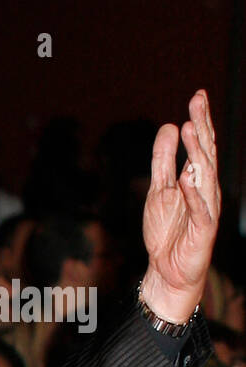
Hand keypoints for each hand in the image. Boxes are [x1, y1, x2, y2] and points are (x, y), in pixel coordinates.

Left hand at [140, 90, 220, 322]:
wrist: (167, 270)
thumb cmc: (167, 231)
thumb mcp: (159, 190)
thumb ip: (163, 161)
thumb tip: (169, 126)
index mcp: (197, 179)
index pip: (200, 145)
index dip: (200, 121)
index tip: (198, 95)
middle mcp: (206, 190)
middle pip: (206, 154)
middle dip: (203, 127)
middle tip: (198, 100)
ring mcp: (206, 209)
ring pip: (205, 176)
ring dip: (198, 152)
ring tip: (191, 128)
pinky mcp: (202, 229)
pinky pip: (199, 209)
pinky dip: (193, 193)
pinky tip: (187, 176)